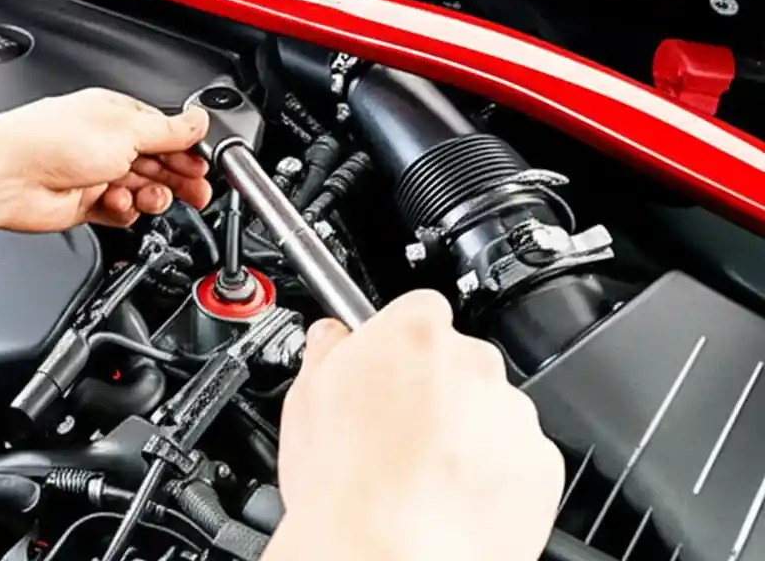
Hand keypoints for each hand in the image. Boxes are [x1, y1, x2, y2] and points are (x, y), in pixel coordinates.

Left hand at [0, 88, 212, 231]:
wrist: (10, 175)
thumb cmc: (54, 141)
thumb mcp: (128, 130)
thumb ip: (169, 131)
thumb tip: (199, 119)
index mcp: (117, 116)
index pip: (165, 133)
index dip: (187, 152)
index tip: (205, 167)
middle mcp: (105, 143)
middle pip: (157, 164)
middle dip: (178, 179)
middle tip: (197, 192)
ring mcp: (93, 174)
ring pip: (140, 191)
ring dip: (150, 197)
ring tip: (149, 198)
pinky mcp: (83, 204)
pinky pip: (118, 212)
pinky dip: (123, 211)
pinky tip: (117, 204)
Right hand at [266, 290, 563, 560]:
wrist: (389, 554)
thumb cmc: (346, 484)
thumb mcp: (305, 398)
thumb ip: (329, 350)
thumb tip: (335, 338)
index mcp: (415, 332)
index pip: (417, 310)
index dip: (395, 344)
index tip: (382, 370)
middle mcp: (474, 362)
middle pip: (456, 360)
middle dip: (432, 389)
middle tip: (393, 433)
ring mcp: (513, 413)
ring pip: (488, 409)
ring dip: (464, 430)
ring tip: (420, 476)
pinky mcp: (542, 463)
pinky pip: (517, 455)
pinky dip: (493, 471)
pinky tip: (450, 497)